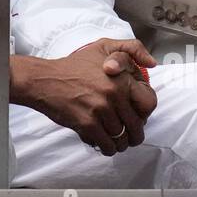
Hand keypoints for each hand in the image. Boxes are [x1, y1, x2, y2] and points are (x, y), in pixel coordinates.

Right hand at [11, 39, 156, 155]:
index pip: (149, 104)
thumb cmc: (73, 65)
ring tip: (115, 140)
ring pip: (122, 138)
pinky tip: (104, 144)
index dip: (145, 113)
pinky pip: (108, 145)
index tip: (138, 116)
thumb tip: (152, 64)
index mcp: (121, 78)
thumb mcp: (103, 47)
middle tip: (130, 136)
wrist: (44, 80)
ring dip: (120, 143)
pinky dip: (108, 148)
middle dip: (134, 135)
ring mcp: (101, 110)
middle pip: (136, 126)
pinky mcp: (87, 124)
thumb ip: (131, 49)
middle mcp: (114, 94)